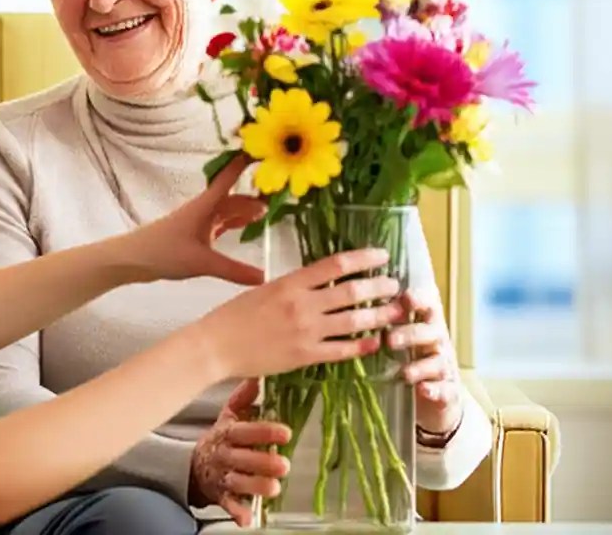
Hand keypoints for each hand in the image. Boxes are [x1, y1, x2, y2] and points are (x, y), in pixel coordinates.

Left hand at [125, 154, 267, 284]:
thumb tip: (265, 278)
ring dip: (247, 209)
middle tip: (280, 193)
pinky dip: (236, 223)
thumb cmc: (163, 252)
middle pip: (234, 197)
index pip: (229, 178)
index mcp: (205, 206)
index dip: (244, 163)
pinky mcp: (196, 233)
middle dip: (255, 193)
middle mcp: (204, 209)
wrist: (134, 259)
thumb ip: (234, 270)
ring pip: (229, 211)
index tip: (261, 148)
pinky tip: (248, 225)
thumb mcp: (202, 262)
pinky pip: (222, 223)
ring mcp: (200, 221)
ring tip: (270, 210)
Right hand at [189, 379, 290, 526]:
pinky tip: (248, 518)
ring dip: (255, 486)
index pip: (245, 431)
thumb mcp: (229, 416)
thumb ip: (244, 399)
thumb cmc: (221, 439)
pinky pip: (227, 504)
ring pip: (238, 482)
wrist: (195, 465)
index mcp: (227, 434)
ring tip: (274, 488)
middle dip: (262, 462)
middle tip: (283, 464)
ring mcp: (222, 476)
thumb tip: (259, 375)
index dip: (264, 432)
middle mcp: (225, 455)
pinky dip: (237, 512)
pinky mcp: (220, 495)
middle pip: (242, 458)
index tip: (285, 433)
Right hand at [199, 248, 404, 378]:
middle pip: (352, 292)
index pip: (335, 265)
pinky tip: (374, 342)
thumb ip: (291, 287)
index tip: (382, 255)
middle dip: (379, 287)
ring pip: (353, 320)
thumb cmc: (232, 316)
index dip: (363, 259)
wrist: (216, 346)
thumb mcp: (262, 290)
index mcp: (289, 283)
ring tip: (395, 311)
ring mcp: (306, 331)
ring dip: (379, 315)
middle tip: (396, 285)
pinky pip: (342, 350)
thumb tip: (316, 283)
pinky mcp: (305, 356)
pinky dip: (362, 345)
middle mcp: (302, 305)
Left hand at [386, 288, 463, 438]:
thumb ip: (388, 313)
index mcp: (426, 322)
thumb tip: (359, 289)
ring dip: (421, 366)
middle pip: (432, 332)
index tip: (405, 297)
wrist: (438, 391)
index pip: (428, 305)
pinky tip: (422, 390)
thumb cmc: (413, 353)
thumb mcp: (403, 331)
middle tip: (389, 339)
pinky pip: (445, 390)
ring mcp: (444, 366)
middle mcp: (438, 341)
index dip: (419, 300)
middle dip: (412, 334)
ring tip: (405, 373)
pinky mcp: (448, 391)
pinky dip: (435, 390)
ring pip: (438, 362)